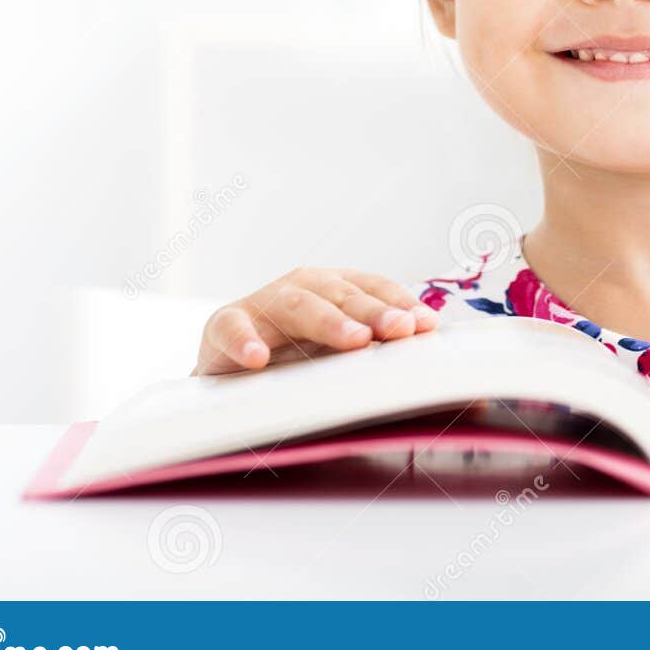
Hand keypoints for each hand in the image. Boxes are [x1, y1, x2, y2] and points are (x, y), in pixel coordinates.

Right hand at [194, 266, 437, 374]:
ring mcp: (262, 304)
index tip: (425, 324)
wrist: (228, 362)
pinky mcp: (223, 325)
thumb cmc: (292, 352)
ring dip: (328, 322)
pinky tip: (257, 358)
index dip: (399, 303)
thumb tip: (423, 349)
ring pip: (297, 305)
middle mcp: (302, 287)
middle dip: (375, 312)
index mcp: (333, 287)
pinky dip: (245, 341)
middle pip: (342, 294)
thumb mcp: (335, 347)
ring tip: (354, 341)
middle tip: (399, 329)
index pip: (373, 288)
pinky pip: (233, 328)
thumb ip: (374, 346)